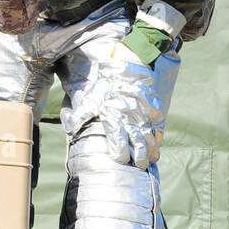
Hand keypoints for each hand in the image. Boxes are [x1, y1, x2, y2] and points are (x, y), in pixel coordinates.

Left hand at [66, 42, 164, 167]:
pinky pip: (157, 124)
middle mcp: (130, 116)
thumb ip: (81, 115)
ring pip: (150, 135)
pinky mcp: (153, 106)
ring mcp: (144, 112)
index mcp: (114, 115)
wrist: (128, 63)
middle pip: (137, 141)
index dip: (120, 151)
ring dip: (151, 148)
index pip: (118, 139)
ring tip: (152, 159)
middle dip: (140, 155)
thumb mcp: (91, 98)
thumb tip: (70, 128)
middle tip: (140, 165)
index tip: (120, 159)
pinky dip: (158, 134)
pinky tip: (158, 142)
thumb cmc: (106, 83)